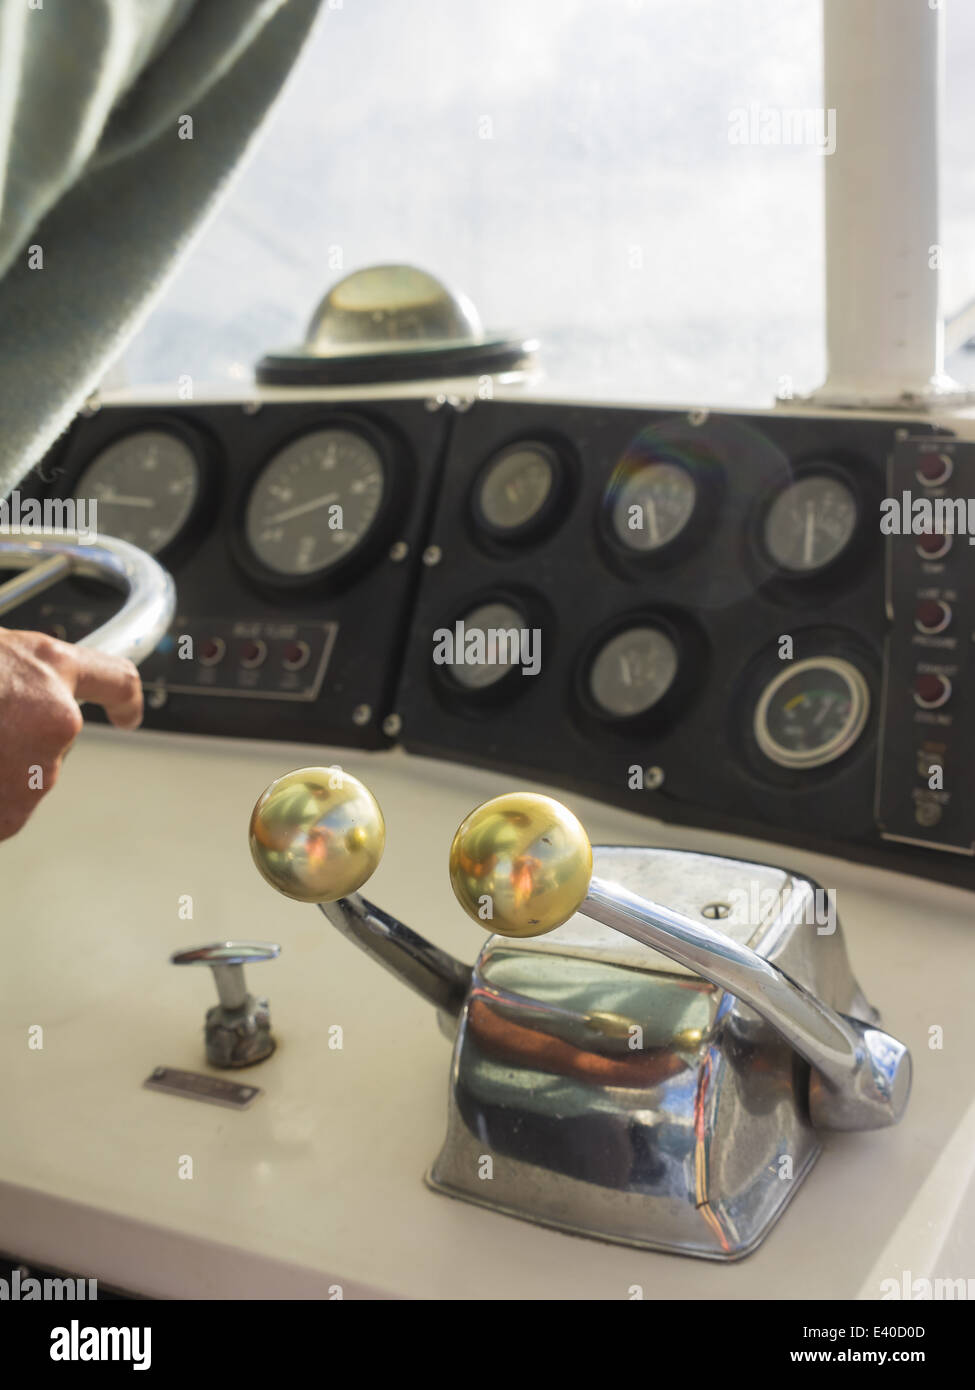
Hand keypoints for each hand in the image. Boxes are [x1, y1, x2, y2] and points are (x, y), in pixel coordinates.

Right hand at [0, 628, 142, 841]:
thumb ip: (17, 681)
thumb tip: (17, 704)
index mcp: (50, 667)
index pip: (114, 679)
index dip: (123, 700)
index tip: (127, 715)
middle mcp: (55, 717)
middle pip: (48, 748)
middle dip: (13, 747)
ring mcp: (33, 768)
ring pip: (19, 785)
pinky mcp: (9, 809)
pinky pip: (2, 815)